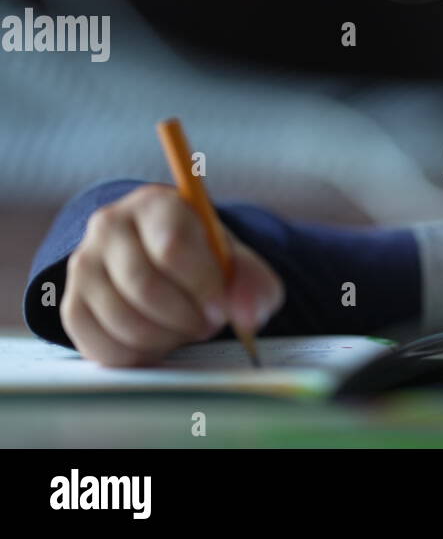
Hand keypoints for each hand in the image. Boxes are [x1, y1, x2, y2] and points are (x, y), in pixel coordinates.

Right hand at [60, 183, 284, 365]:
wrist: (165, 264)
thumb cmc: (206, 261)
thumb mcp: (239, 264)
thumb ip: (253, 284)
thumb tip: (247, 316)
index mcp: (157, 204)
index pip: (172, 248)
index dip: (202, 287)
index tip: (221, 309)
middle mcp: (110, 225)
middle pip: (144, 286)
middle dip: (185, 318)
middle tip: (206, 324)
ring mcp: (84, 263)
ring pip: (122, 318)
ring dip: (165, 338)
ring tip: (186, 329)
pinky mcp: (72, 303)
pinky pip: (99, 345)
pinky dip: (138, 355)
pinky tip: (160, 342)